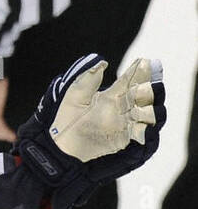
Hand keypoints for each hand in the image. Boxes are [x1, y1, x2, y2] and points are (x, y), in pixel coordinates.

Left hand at [16, 54, 164, 208]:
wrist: (57, 146)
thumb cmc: (63, 119)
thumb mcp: (73, 96)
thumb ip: (87, 80)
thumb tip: (102, 62)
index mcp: (112, 93)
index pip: (132, 78)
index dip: (141, 70)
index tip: (145, 62)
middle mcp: (121, 107)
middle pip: (146, 95)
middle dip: (150, 90)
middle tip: (147, 88)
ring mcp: (124, 123)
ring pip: (148, 113)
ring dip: (151, 110)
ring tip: (144, 108)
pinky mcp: (122, 139)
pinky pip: (140, 133)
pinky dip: (146, 130)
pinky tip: (144, 128)